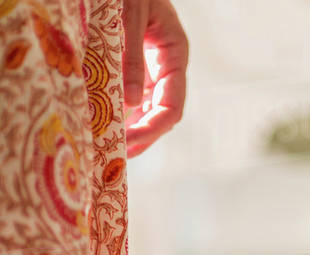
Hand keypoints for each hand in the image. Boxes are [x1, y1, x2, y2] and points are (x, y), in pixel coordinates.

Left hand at [123, 0, 188, 156]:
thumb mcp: (128, 16)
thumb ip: (131, 58)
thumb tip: (130, 104)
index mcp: (175, 54)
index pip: (171, 107)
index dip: (152, 129)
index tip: (129, 143)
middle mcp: (167, 65)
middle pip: (160, 114)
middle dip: (141, 136)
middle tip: (117, 154)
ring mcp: (152, 66)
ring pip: (147, 109)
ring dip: (131, 128)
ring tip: (110, 145)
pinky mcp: (135, 64)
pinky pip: (132, 96)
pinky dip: (121, 112)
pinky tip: (106, 122)